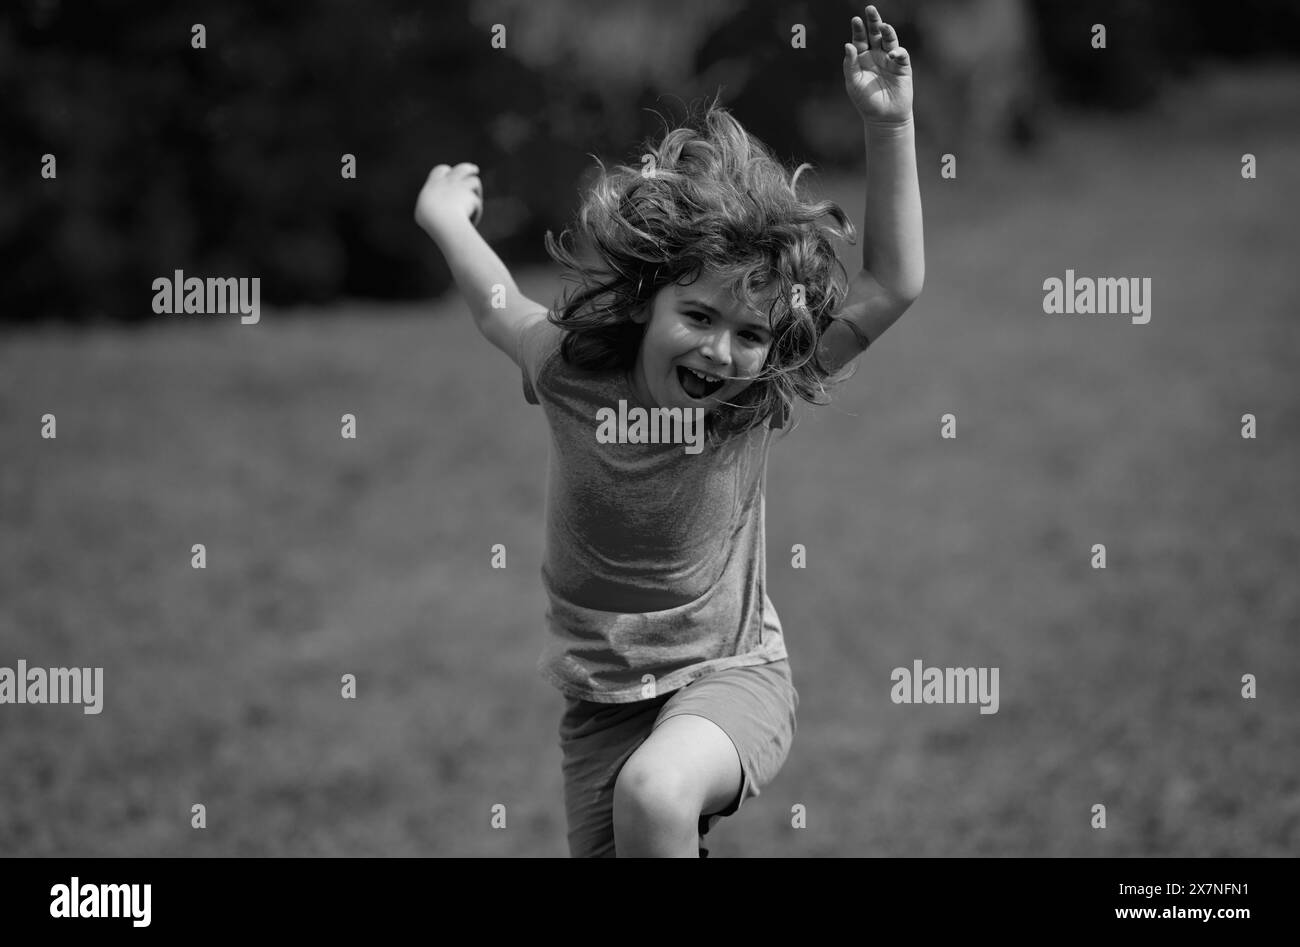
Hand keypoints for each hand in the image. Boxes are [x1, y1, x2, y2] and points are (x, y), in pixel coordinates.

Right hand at [415, 162, 482, 234]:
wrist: (440, 220)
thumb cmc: (429, 219)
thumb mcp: (423, 212)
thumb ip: (431, 208)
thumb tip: (436, 211)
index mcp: (434, 183)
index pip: (440, 171)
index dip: (446, 172)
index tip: (450, 173)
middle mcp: (449, 181)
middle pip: (462, 168)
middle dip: (469, 169)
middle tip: (475, 170)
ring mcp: (462, 188)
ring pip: (474, 181)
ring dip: (477, 188)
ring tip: (477, 195)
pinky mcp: (472, 197)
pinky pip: (477, 203)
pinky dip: (476, 212)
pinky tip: (473, 221)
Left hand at [842, 5, 912, 126]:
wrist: (884, 118)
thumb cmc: (865, 101)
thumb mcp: (853, 83)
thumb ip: (850, 65)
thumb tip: (847, 45)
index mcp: (862, 57)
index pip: (859, 39)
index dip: (858, 29)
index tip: (856, 20)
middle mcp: (876, 55)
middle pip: (875, 33)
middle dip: (873, 21)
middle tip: (870, 9)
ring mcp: (889, 59)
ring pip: (889, 39)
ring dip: (887, 31)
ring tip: (883, 26)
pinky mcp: (902, 66)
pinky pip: (900, 54)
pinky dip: (897, 52)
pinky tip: (892, 54)